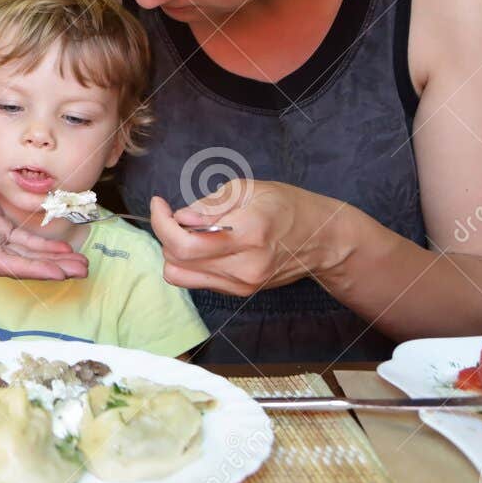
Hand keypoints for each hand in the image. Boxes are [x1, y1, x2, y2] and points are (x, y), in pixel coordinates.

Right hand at [0, 132, 87, 280]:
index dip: (29, 268)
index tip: (57, 272)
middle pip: (15, 263)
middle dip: (48, 268)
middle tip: (80, 269)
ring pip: (21, 254)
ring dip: (50, 260)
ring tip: (79, 263)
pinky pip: (21, 241)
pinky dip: (41, 245)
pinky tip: (62, 249)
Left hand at [152, 179, 348, 296]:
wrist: (322, 240)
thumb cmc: (287, 206)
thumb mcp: (249, 189)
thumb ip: (210, 205)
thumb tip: (181, 217)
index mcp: (249, 234)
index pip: (186, 243)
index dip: (161, 223)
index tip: (159, 204)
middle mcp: (245, 265)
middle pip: (177, 262)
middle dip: (165, 235)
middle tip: (174, 214)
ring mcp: (242, 284)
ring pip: (182, 276)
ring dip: (174, 251)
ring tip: (189, 230)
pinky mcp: (240, 292)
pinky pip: (197, 281)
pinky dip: (189, 262)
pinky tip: (201, 244)